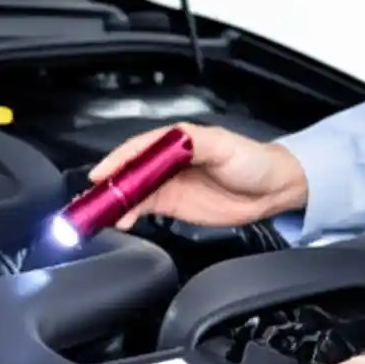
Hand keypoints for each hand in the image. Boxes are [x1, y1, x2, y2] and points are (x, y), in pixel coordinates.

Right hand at [87, 122, 308, 229]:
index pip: (138, 148)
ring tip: (101, 214)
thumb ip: (195, 143)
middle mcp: (165, 160)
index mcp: (175, 141)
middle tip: (93, 198)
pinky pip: (142, 208)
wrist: (271, 190)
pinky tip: (121, 223)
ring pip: (132, 191)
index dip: (118, 160)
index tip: (101, 174)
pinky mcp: (171, 204)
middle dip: (109, 183)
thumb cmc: (251, 160)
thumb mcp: (224, 146)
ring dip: (115, 202)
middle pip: (129, 170)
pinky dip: (128, 215)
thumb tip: (169, 142)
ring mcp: (167, 183)